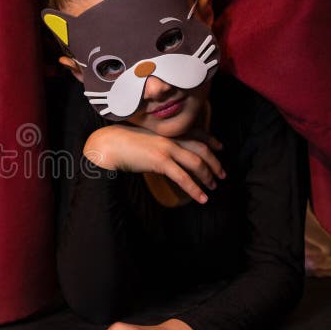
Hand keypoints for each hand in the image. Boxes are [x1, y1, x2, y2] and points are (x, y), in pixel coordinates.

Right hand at [83, 124, 225, 203]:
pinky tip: (201, 198)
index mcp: (168, 131)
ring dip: (208, 176)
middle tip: (222, 174)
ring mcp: (167, 148)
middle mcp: (171, 137)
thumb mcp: (145, 139)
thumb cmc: (122, 143)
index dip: (211, 140)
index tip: (220, 147)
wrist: (108, 144)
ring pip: (197, 163)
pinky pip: (183, 177)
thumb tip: (166, 156)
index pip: (197, 133)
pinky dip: (195, 189)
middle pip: (202, 149)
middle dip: (215, 162)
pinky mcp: (161, 160)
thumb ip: (158, 144)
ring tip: (213, 188)